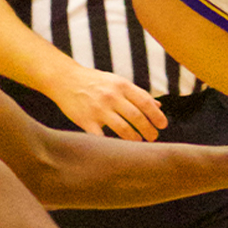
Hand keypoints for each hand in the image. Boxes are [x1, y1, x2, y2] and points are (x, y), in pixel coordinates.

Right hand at [47, 64, 167, 141]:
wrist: (64, 79)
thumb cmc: (94, 81)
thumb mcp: (116, 81)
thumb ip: (137, 93)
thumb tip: (158, 105)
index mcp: (121, 85)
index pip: (145, 102)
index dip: (156, 116)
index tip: (162, 125)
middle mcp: (111, 96)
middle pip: (137, 117)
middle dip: (148, 130)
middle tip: (153, 137)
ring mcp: (99, 109)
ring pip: (123, 129)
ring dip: (134, 139)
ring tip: (139, 142)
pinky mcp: (86, 121)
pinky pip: (103, 137)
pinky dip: (112, 144)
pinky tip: (118, 148)